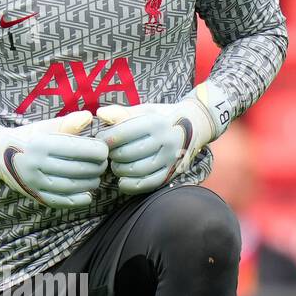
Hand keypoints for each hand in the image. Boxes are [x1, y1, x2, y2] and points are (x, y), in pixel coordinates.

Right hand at [0, 109, 108, 207]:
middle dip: (96, 167)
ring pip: (72, 186)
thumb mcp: (44, 126)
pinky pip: (60, 201)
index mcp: (41, 144)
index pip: (78, 149)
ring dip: (90, 183)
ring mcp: (34, 182)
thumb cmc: (28, 137)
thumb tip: (89, 117)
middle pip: (78, 169)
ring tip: (96, 177)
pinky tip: (88, 195)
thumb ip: (68, 123)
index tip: (104, 150)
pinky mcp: (34, 195)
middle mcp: (36, 164)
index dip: (97, 151)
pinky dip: (77, 200)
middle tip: (103, 164)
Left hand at [97, 84, 226, 194]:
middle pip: (128, 154)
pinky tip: (122, 182)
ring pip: (137, 170)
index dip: (107, 139)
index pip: (123, 133)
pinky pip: (149, 184)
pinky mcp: (172, 173)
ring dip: (120, 170)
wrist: (195, 125)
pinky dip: (131, 186)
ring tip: (116, 165)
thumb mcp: (144, 110)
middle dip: (113, 155)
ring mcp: (170, 159)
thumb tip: (100, 114)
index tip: (102, 140)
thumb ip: (121, 113)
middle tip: (109, 154)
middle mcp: (166, 141)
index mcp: (156, 123)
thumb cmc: (162, 117)